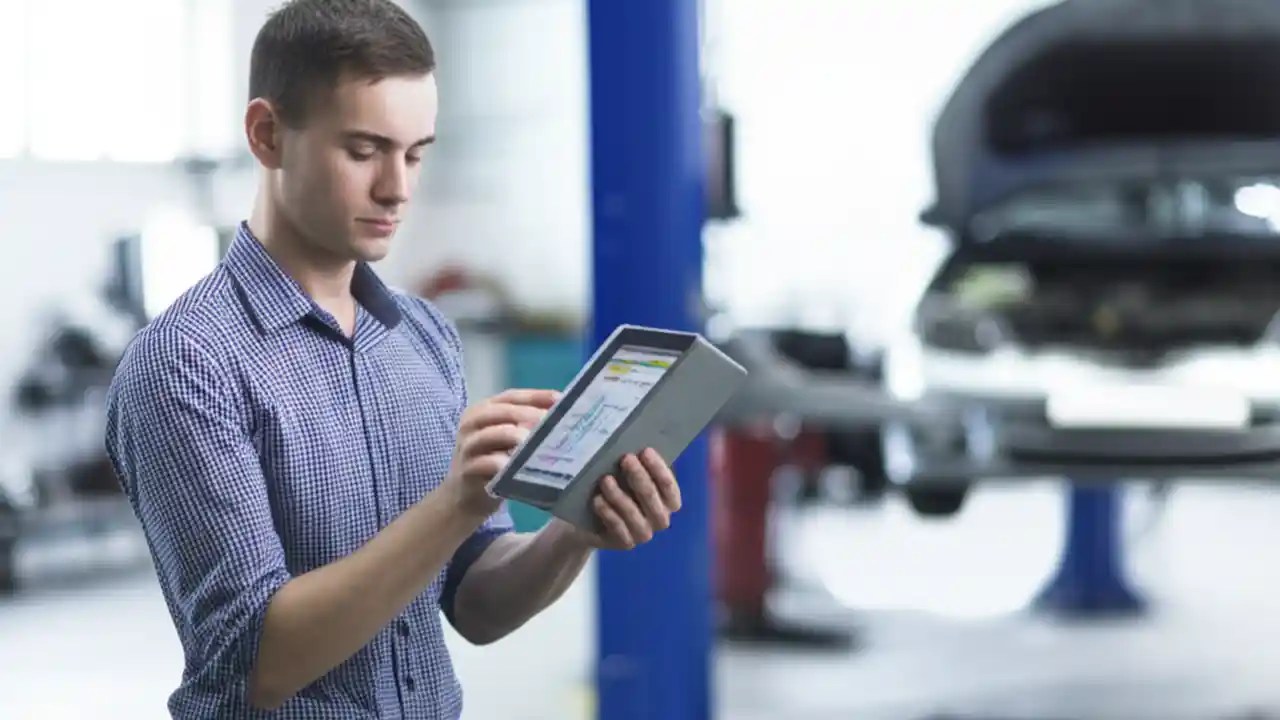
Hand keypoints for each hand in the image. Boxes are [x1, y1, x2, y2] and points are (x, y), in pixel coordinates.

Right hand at [444, 388, 558, 517]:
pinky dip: (499, 463)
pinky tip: (516, 465)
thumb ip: (527, 427)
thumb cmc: (494, 462)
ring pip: (489, 434)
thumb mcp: (509, 442)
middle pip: (502, 411)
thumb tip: (563, 416)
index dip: (536, 396)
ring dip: (513, 435)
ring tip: (534, 440)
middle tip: (551, 420)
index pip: (512, 396)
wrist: (465, 496)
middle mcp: (472, 423)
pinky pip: (483, 463)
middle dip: (528, 414)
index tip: (561, 399)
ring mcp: (467, 446)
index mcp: (484, 410)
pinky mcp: (466, 469)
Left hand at [574, 448, 681, 550]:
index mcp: (669, 501)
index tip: (645, 451)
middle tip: (625, 458)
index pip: (669, 485)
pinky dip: (608, 512)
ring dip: (619, 495)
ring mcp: (643, 533)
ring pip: (633, 513)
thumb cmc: (619, 491)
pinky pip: (617, 527)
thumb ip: (638, 466)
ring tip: (605, 479)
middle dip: (639, 476)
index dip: (658, 468)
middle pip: (651, 497)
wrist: (592, 523)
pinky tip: (598, 500)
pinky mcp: (625, 543)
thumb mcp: (630, 478)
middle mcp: (660, 519)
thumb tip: (634, 442)